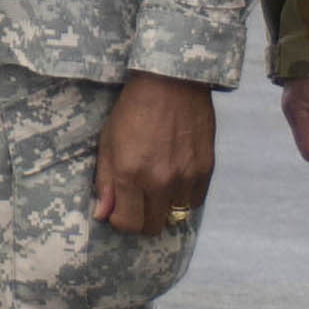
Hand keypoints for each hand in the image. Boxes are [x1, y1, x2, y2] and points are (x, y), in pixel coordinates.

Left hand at [92, 72, 216, 236]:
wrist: (171, 82)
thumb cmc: (133, 109)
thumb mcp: (108, 142)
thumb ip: (105, 181)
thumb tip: (103, 214)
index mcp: (130, 174)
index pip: (129, 223)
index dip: (121, 221)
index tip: (119, 209)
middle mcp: (159, 181)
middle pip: (153, 226)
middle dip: (142, 219)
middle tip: (138, 201)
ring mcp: (186, 177)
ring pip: (176, 215)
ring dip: (164, 207)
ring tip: (157, 184)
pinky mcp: (206, 169)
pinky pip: (195, 200)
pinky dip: (184, 196)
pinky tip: (175, 177)